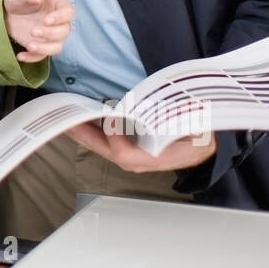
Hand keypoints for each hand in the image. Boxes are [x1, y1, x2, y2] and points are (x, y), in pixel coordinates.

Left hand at [2, 0, 73, 62]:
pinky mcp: (40, 45)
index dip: (60, 18)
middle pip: (64, 31)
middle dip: (50, 34)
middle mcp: (58, 21)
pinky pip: (42, 56)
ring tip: (30, 46)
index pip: (68, 12)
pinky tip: (21, 56)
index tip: (46, 21)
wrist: (6, 9)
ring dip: (45, 49)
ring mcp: (50, 35)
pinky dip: (32, 58)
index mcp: (57, 3)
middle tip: (33, 31)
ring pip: (57, 47)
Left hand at [64, 122, 216, 172]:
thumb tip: (170, 107)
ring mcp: (132, 157)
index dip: (114, 138)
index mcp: (155, 158)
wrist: (203, 149)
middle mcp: (138, 161)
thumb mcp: (194, 128)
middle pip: (104, 151)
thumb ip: (179, 119)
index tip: (109, 117)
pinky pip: (105, 141)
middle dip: (83, 134)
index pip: (125, 154)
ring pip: (101, 146)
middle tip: (65, 118)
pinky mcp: (129, 149)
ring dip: (84, 131)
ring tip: (67, 115)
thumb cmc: (198, 137)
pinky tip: (82, 118)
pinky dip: (92, 130)